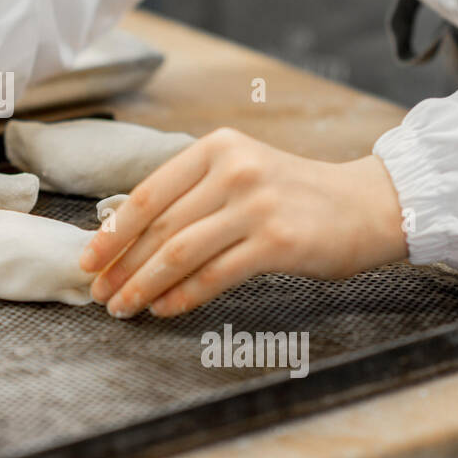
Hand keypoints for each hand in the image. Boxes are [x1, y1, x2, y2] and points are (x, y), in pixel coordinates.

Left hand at [81, 127, 408, 317]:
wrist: (370, 205)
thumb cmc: (295, 196)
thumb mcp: (240, 174)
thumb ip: (191, 194)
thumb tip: (124, 234)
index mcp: (216, 148)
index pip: (148, 193)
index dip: (112, 232)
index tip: (88, 260)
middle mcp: (233, 169)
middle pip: (159, 226)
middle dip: (121, 265)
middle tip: (99, 294)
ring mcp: (256, 205)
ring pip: (179, 252)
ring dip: (144, 286)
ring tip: (123, 309)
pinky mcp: (278, 242)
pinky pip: (214, 275)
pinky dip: (182, 295)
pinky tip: (164, 309)